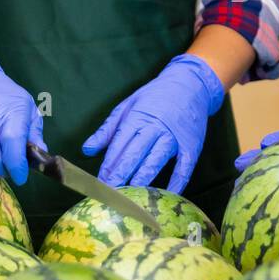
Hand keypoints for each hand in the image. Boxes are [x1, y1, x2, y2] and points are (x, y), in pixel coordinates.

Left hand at [82, 54, 224, 193]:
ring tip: (131, 194)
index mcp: (137, 118)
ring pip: (156, 159)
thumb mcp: (127, 106)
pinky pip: (184, 167)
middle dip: (121, 173)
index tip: (99, 182)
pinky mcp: (191, 146)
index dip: (109, 164)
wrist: (190, 85)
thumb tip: (87, 150)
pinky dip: (177, 182)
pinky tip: (166, 194)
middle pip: (135, 153)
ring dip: (143, 177)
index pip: (119, 144)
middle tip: (109, 192)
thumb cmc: (154, 97)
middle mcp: (155, 128)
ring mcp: (174, 137)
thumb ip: (107, 130)